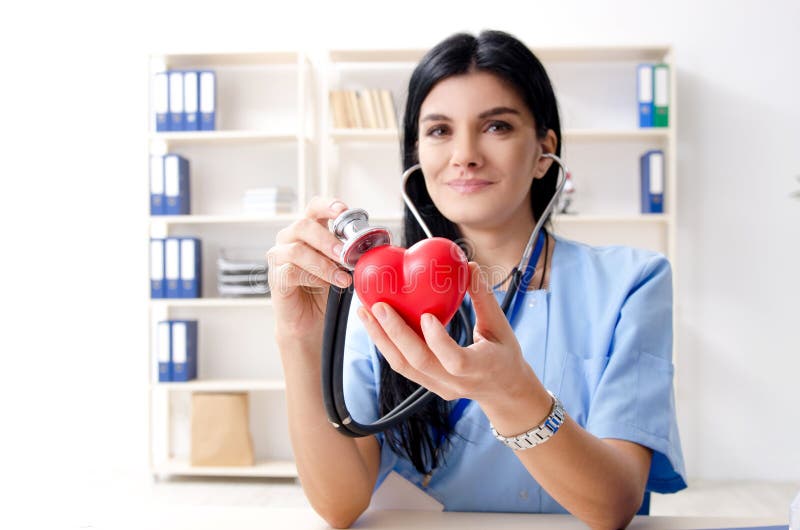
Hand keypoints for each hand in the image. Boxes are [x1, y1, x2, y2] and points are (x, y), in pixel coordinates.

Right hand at [267, 197, 350, 345]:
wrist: (310, 321)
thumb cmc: (324, 291)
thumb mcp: (341, 267)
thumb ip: (349, 253)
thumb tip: (369, 244)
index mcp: (309, 231)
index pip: (314, 207)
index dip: (327, 205)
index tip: (343, 211)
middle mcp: (290, 239)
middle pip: (303, 225)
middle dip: (327, 239)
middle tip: (345, 254)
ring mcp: (279, 257)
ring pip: (296, 250)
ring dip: (323, 264)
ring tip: (342, 278)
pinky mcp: (276, 277)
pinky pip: (291, 271)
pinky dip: (312, 278)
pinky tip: (324, 285)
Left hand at [356, 262, 536, 404]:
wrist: (504, 391)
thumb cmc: (505, 354)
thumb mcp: (501, 326)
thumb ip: (484, 297)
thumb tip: (468, 264)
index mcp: (480, 369)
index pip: (455, 361)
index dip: (438, 340)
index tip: (426, 315)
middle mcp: (455, 383)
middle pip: (419, 362)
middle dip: (395, 333)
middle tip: (378, 305)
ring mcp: (438, 387)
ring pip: (404, 366)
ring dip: (382, 338)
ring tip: (365, 312)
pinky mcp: (427, 385)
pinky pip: (402, 365)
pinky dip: (386, 343)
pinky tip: (374, 323)